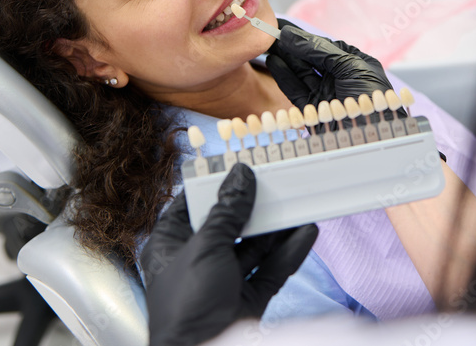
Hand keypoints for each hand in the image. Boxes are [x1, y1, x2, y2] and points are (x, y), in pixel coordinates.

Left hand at [141, 164, 317, 345]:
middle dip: (253, 207)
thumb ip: (228, 211)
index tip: (237, 167)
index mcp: (170, 247)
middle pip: (228, 226)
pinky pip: (271, 270)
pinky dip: (289, 252)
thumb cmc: (187, 307)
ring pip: (253, 247)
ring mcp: (223, 283)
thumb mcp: (206, 247)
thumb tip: (241, 177)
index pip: (190, 207)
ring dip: (276, 227)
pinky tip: (306, 232)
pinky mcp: (247, 300)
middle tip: (275, 182)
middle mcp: (196, 263)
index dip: (213, 187)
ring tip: (298, 202)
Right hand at [265, 18, 393, 109]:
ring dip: (284, 58)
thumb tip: (292, 36)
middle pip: (310, 58)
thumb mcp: (351, 67)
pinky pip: (295, 90)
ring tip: (268, 44)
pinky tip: (273, 62)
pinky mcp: (313, 111)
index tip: (283, 27)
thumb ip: (321, 50)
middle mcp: (339, 78)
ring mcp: (325, 94)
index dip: (303, 36)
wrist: (373, 137)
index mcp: (354, 65)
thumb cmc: (372, 101)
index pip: (324, 46)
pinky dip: (283, 76)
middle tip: (270, 33)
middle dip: (291, 46)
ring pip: (300, 72)